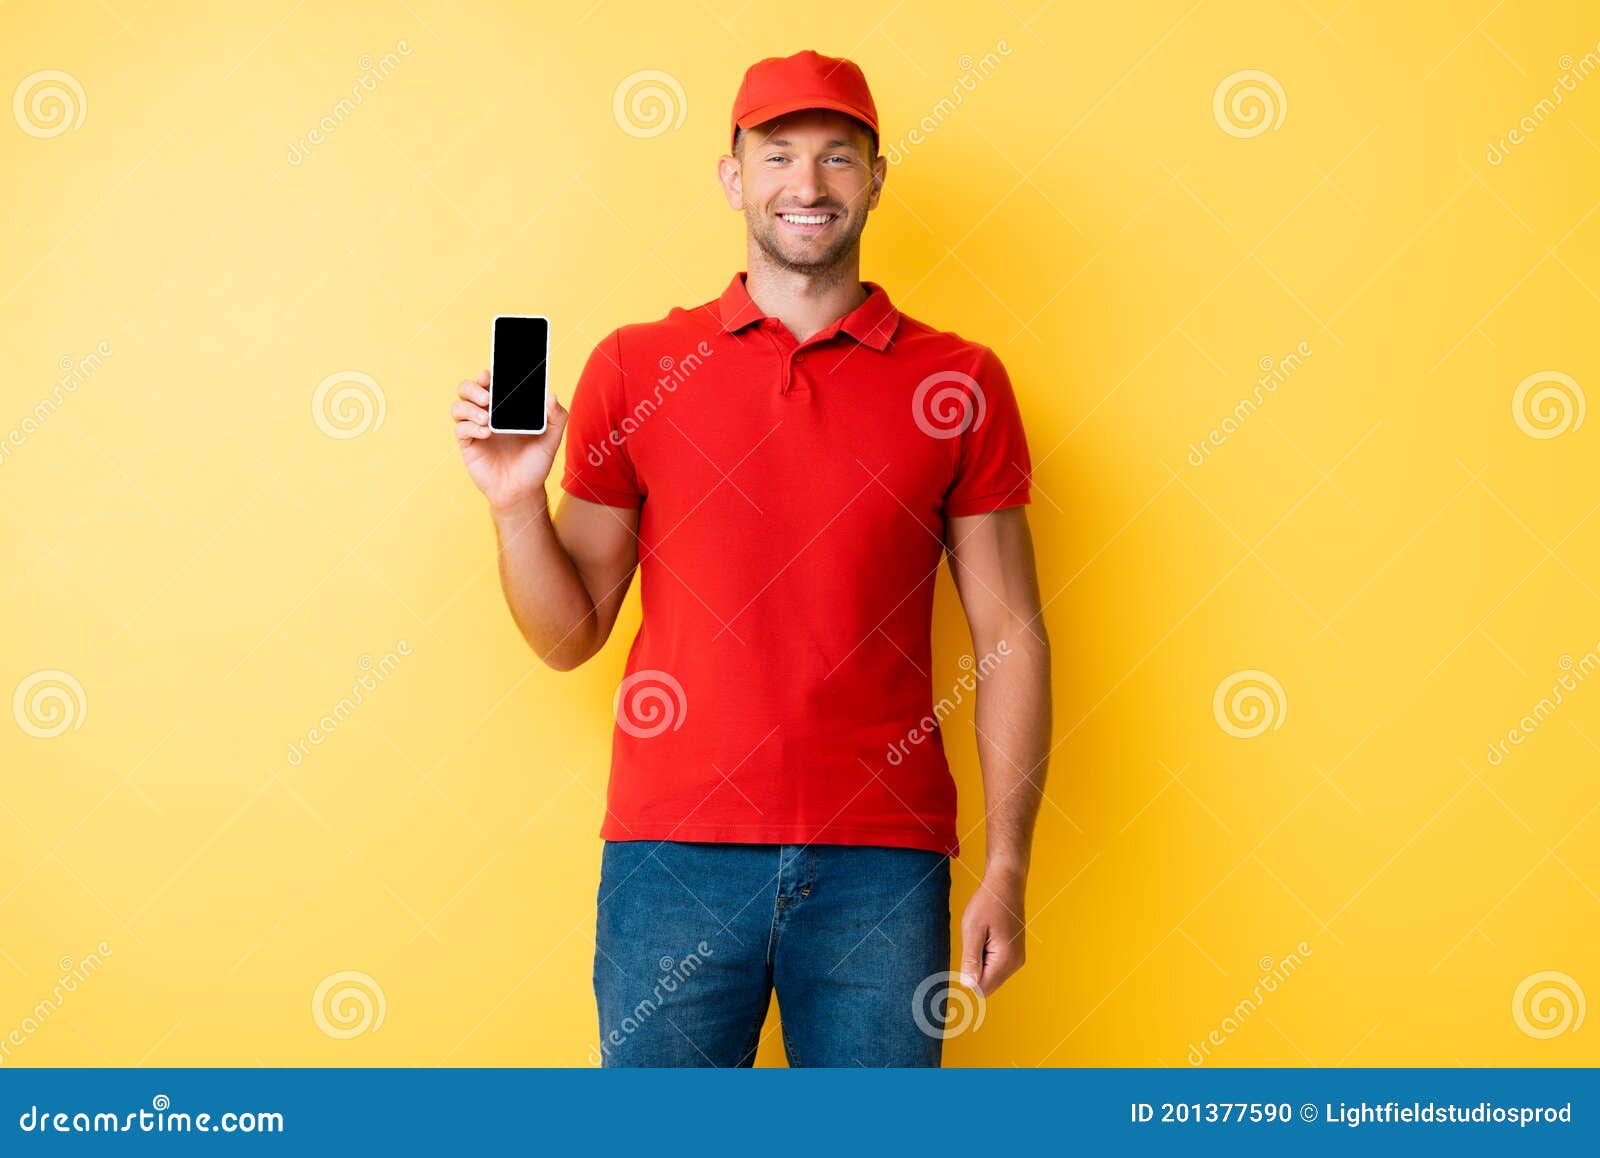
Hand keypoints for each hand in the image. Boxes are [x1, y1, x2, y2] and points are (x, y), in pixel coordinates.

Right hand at [450, 370, 567, 513]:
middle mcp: (487, 414)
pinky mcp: (468, 445)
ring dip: (469, 407)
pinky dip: (471, 427)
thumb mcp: (551, 440)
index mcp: (505, 407)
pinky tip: (486, 433)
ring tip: (487, 417)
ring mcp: (475, 429)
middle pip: (467, 389)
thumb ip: (556, 417)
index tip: (490, 374)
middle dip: (473, 387)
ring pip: (458, 407)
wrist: (523, 492)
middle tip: (487, 396)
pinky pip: (460, 429)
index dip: (487, 374)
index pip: (491, 383)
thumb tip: (551, 396)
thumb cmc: (535, 463)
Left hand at [959, 867, 1026, 996]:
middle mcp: (1015, 963)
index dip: (967, 978)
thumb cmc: (988, 902)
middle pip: (987, 984)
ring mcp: (1017, 958)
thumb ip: (971, 959)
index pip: (982, 988)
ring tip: (981, 937)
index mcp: (1006, 960)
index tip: (962, 957)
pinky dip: (985, 956)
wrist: (1005, 883)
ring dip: (979, 962)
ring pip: (991, 975)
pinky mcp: (1014, 952)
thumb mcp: (972, 929)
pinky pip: (995, 965)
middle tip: (972, 943)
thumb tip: (968, 985)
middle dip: (974, 970)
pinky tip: (986, 936)